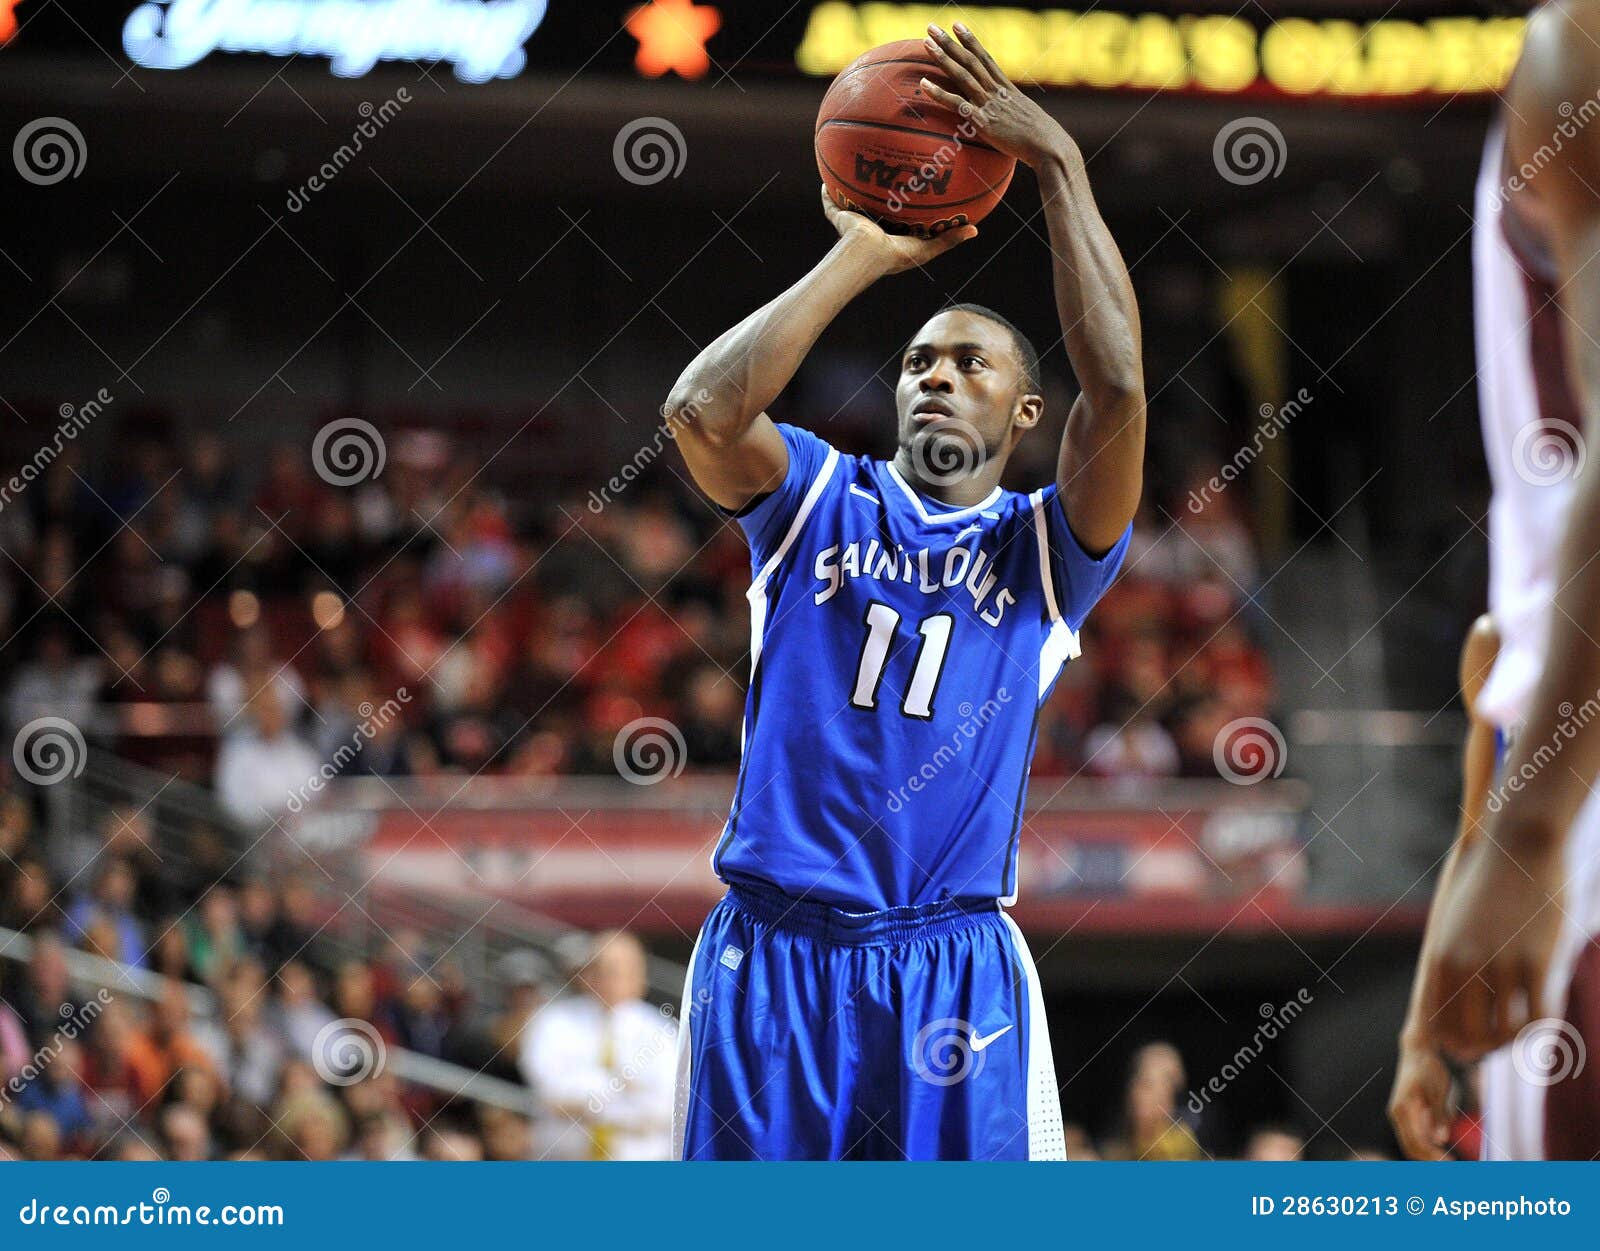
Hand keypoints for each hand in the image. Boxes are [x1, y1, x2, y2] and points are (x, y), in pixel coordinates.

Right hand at [819, 184, 975, 274]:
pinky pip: (831, 202)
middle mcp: (872, 227)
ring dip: (854, 187)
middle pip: (876, 204)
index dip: (906, 201)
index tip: (917, 185)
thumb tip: (975, 231)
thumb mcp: (927, 248)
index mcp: (891, 233)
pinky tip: (826, 178)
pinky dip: (827, 193)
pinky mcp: (839, 217)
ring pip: (853, 200)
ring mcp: (853, 222)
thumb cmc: (896, 254)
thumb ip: (948, 239)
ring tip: (858, 165)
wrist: (867, 254)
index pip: (900, 214)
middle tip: (888, 169)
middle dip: (880, 189)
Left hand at [919, 23, 1072, 169]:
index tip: (958, 25)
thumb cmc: (1042, 140)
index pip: (986, 58)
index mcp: (1007, 89)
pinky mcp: (982, 122)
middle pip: (970, 61)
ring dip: (943, 58)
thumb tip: (1009, 118)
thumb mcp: (1028, 120)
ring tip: (926, 43)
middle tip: (932, 27)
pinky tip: (924, 84)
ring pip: (962, 75)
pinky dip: (939, 94)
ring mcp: (989, 104)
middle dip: (950, 42)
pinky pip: (957, 105)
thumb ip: (1014, 114)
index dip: (971, 40)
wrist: (1049, 146)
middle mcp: (996, 91)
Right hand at [1387, 1038, 1453, 1159]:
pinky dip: (1428, 1149)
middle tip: (1453, 1170)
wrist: (1417, 1051)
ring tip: (1450, 1166)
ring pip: (1413, 1145)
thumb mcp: (1437, 1089)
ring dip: (1429, 1158)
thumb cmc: (1428, 1068)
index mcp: (1403, 1109)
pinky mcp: (1408, 1115)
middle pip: (1412, 1148)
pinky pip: (1416, 1138)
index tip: (1451, 1165)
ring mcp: (1401, 1116)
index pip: (1416, 1142)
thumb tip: (1441, 1139)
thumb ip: (1439, 1114)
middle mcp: (1398, 1115)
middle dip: (1430, 1162)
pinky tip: (1443, 1153)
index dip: (1433, 1157)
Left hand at [1421, 823, 1564, 1060]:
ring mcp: (1501, 965)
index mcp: (1440, 957)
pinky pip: (1540, 1017)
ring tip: (1525, 1028)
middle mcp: (1465, 966)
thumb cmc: (1490, 886)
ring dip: (1517, 1039)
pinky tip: (1546, 1023)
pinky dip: (1543, 1030)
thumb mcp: (1457, 924)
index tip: (1475, 1043)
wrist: (1519, 844)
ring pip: (1507, 1032)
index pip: (1438, 1025)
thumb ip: (1455, 962)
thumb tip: (1465, 1006)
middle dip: (1488, 1046)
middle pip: (1471, 1037)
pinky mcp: (1537, 961)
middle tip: (1504, 1037)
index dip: (1457, 1043)